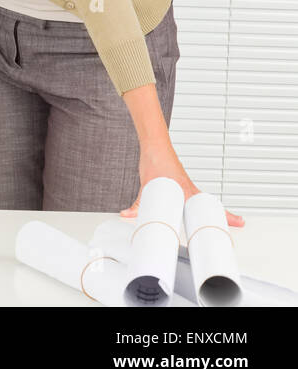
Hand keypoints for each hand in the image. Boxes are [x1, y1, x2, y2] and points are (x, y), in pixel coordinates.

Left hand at [120, 141, 244, 227]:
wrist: (155, 145)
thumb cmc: (155, 160)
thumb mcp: (147, 185)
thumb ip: (138, 203)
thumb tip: (128, 214)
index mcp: (186, 190)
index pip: (208, 208)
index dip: (224, 216)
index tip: (238, 223)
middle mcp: (190, 188)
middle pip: (212, 205)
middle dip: (226, 214)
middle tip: (240, 223)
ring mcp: (188, 185)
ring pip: (205, 199)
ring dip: (215, 207)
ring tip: (228, 217)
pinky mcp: (182, 182)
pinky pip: (195, 193)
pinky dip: (200, 199)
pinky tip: (199, 203)